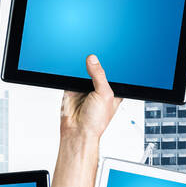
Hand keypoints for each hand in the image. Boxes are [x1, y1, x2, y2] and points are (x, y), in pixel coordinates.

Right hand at [49, 55, 120, 186]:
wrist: (76, 131)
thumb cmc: (95, 122)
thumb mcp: (104, 94)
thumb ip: (99, 75)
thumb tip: (93, 60)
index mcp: (112, 91)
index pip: (114, 74)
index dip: (114, 66)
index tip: (112, 55)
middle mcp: (98, 89)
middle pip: (98, 70)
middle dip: (96, 64)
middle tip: (94, 58)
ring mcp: (85, 89)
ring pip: (84, 71)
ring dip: (83, 68)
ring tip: (84, 65)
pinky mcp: (72, 88)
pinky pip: (71, 76)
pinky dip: (71, 72)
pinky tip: (73, 71)